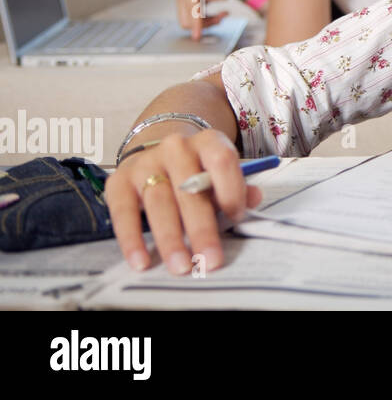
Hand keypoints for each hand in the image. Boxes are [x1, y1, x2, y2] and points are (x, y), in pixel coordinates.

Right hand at [103, 129, 261, 274]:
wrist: (156, 156)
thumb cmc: (197, 171)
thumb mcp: (220, 174)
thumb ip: (238, 187)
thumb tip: (254, 198)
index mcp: (207, 142)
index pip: (222, 160)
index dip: (231, 189)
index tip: (236, 218)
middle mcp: (175, 148)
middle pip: (189, 189)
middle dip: (201, 228)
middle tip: (209, 260)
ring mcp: (145, 164)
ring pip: (159, 203)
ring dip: (170, 239)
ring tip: (181, 266)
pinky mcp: (119, 182)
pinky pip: (124, 212)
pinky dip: (132, 239)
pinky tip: (141, 261)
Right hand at [176, 0, 245, 39]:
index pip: (192, 10)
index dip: (196, 23)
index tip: (197, 36)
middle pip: (187, 20)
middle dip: (205, 23)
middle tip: (222, 16)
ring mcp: (183, 1)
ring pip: (190, 22)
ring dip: (207, 22)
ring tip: (222, 14)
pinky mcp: (186, 6)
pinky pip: (193, 20)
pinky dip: (206, 21)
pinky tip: (219, 14)